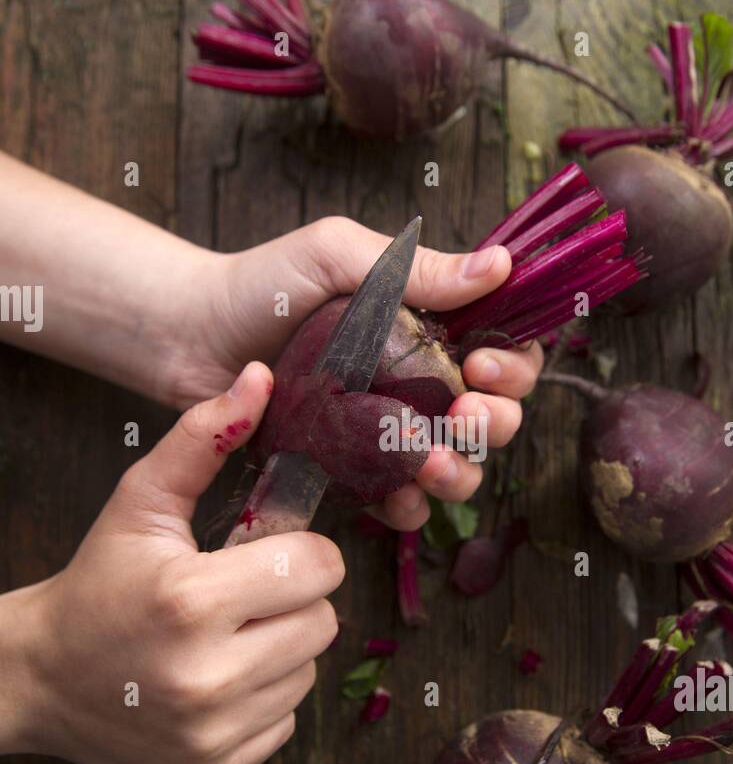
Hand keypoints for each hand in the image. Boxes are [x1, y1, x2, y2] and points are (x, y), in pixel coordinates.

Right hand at [1, 364, 342, 763]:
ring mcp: (208, 733)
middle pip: (324, 623)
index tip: (265, 552)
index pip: (316, 568)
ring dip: (281, 649)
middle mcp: (205, 675)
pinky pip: (283, 722)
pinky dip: (262, 698)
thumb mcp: (140, 503)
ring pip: (308, 673)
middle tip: (246, 596)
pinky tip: (217, 680)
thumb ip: (202, 438)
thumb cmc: (97, 582)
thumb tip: (262, 376)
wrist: (38, 678)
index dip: (298, 552)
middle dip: (293, 600)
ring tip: (227, 637)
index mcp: (191, 600)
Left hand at [173, 216, 543, 528]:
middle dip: (495, 423)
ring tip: (430, 463)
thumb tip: (499, 265)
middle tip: (465, 416)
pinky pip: (399, 501)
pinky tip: (399, 499)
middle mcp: (420, 382)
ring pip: (458, 465)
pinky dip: (410, 507)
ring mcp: (388, 431)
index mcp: (430, 326)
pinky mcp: (352, 471)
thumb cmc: (262, 285)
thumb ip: (415, 268)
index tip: (482, 366)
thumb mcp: (338, 256)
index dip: (514, 366)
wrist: (187, 336)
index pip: (505, 350)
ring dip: (460, 471)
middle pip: (495, 415)